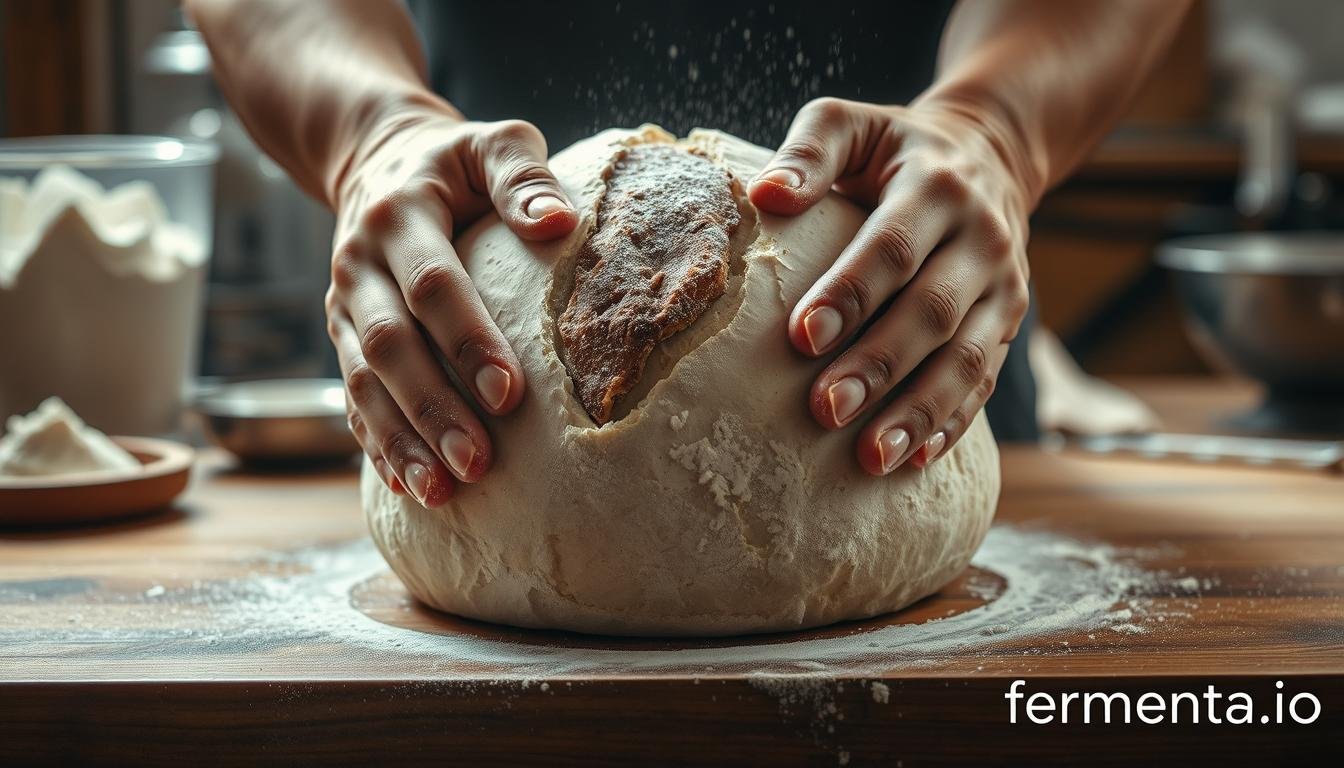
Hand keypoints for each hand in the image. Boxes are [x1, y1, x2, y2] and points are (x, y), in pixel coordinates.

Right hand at [326, 102, 577, 504]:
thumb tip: (561, 221)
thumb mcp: (491, 141)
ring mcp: (343, 306)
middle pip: (390, 347)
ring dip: (401, 441)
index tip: (510, 392)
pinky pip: (351, 398)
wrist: (377, 160)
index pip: (432, 284)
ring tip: (442, 492)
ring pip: (362, 383)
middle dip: (434, 408)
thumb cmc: (455, 161)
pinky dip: (377, 444)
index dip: (468, 339)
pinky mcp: (341, 337)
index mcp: (397, 215)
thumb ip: (522, 173)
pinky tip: (408, 486)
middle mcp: (358, 264)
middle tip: (478, 463)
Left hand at [749, 97, 1032, 475]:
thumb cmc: (892, 148)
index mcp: (937, 187)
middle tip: (825, 410)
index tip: (803, 336)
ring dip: (918, 411)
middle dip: (879, 366)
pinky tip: (913, 460)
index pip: (892, 247)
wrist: (988, 154)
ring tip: (871, 458)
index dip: (850, 293)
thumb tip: (765, 195)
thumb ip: (810, 149)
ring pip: (967, 358)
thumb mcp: (852, 124)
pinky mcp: (1010, 322)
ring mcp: (1004, 286)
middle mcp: (981, 239)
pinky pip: (985, 381)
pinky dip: (951, 423)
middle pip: (931, 312)